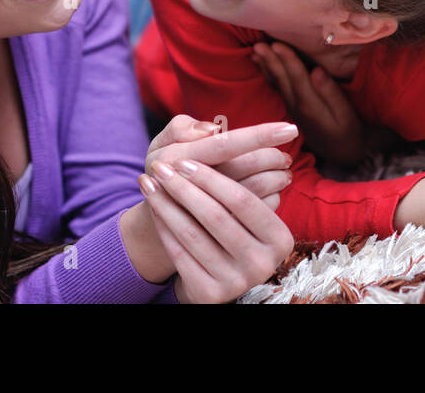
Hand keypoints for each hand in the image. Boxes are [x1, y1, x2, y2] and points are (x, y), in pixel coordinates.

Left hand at [140, 158, 294, 303]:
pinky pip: (179, 254)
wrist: (208, 267)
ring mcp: (238, 282)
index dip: (212, 178)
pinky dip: (163, 226)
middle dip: (183, 188)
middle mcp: (264, 263)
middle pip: (216, 216)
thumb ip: (221, 152)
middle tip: (159, 166)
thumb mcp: (228, 190)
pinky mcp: (212, 295)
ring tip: (147, 181)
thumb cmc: (218, 215)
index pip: (244, 199)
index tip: (184, 160)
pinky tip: (151, 206)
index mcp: (278, 236)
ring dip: (165, 204)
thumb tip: (209, 129)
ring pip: (193, 234)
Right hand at [146, 115, 292, 210]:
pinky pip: (258, 210)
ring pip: (257, 187)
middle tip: (285, 156)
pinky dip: (272, 197)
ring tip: (284, 172)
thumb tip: (213, 129)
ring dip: (278, 177)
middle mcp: (194, 184)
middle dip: (274, 157)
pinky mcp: (224, 230)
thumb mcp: (162, 144)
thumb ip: (182, 128)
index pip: (225, 144)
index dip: (259, 135)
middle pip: (247, 166)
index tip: (290, 128)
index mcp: (179, 158)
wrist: (158, 223)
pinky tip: (271, 192)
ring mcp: (209, 209)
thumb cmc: (166, 170)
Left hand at [251, 41, 366, 164]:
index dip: (286, 60)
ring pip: (276, 82)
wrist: (342, 152)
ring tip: (254, 50)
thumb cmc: (348, 130)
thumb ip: (330, 92)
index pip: (296, 78)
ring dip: (265, 65)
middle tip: (257, 44)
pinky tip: (260, 64)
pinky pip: (277, 87)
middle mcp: (297, 105)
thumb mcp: (345, 114)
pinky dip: (267, 74)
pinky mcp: (291, 107)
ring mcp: (292, 107)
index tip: (276, 44)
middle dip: (270, 60)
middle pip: (282, 78)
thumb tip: (317, 70)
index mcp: (310, 105)